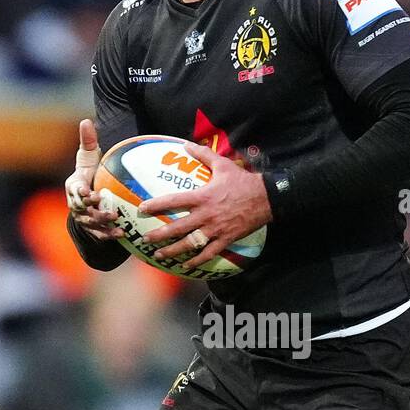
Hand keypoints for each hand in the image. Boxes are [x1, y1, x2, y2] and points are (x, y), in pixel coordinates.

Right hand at [65, 119, 123, 241]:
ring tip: (117, 224)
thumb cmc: (89, 171)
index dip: (80, 193)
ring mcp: (83, 217)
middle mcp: (75, 204)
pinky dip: (109, 235)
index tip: (89, 193)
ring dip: (103, 225)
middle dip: (94, 211)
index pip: (74, 190)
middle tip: (109, 211)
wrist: (89, 194)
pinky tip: (123, 235)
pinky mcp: (92, 228)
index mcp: (73, 186)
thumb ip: (88, 140)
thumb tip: (86, 120)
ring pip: (91, 223)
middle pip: (83, 209)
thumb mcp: (88, 156)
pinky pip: (99, 233)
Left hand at [140, 141, 271, 267]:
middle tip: (145, 239)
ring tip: (160, 255)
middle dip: (159, 235)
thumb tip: (186, 144)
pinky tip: (186, 266)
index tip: (142, 209)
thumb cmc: (243, 181)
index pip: (173, 201)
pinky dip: (197, 261)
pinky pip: (208, 253)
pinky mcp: (226, 239)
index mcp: (203, 196)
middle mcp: (206, 215)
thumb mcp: (222, 164)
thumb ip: (203, 155)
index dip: (156, 205)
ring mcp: (216, 229)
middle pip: (177, 227)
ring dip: (173, 251)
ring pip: (190, 244)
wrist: (266, 198)